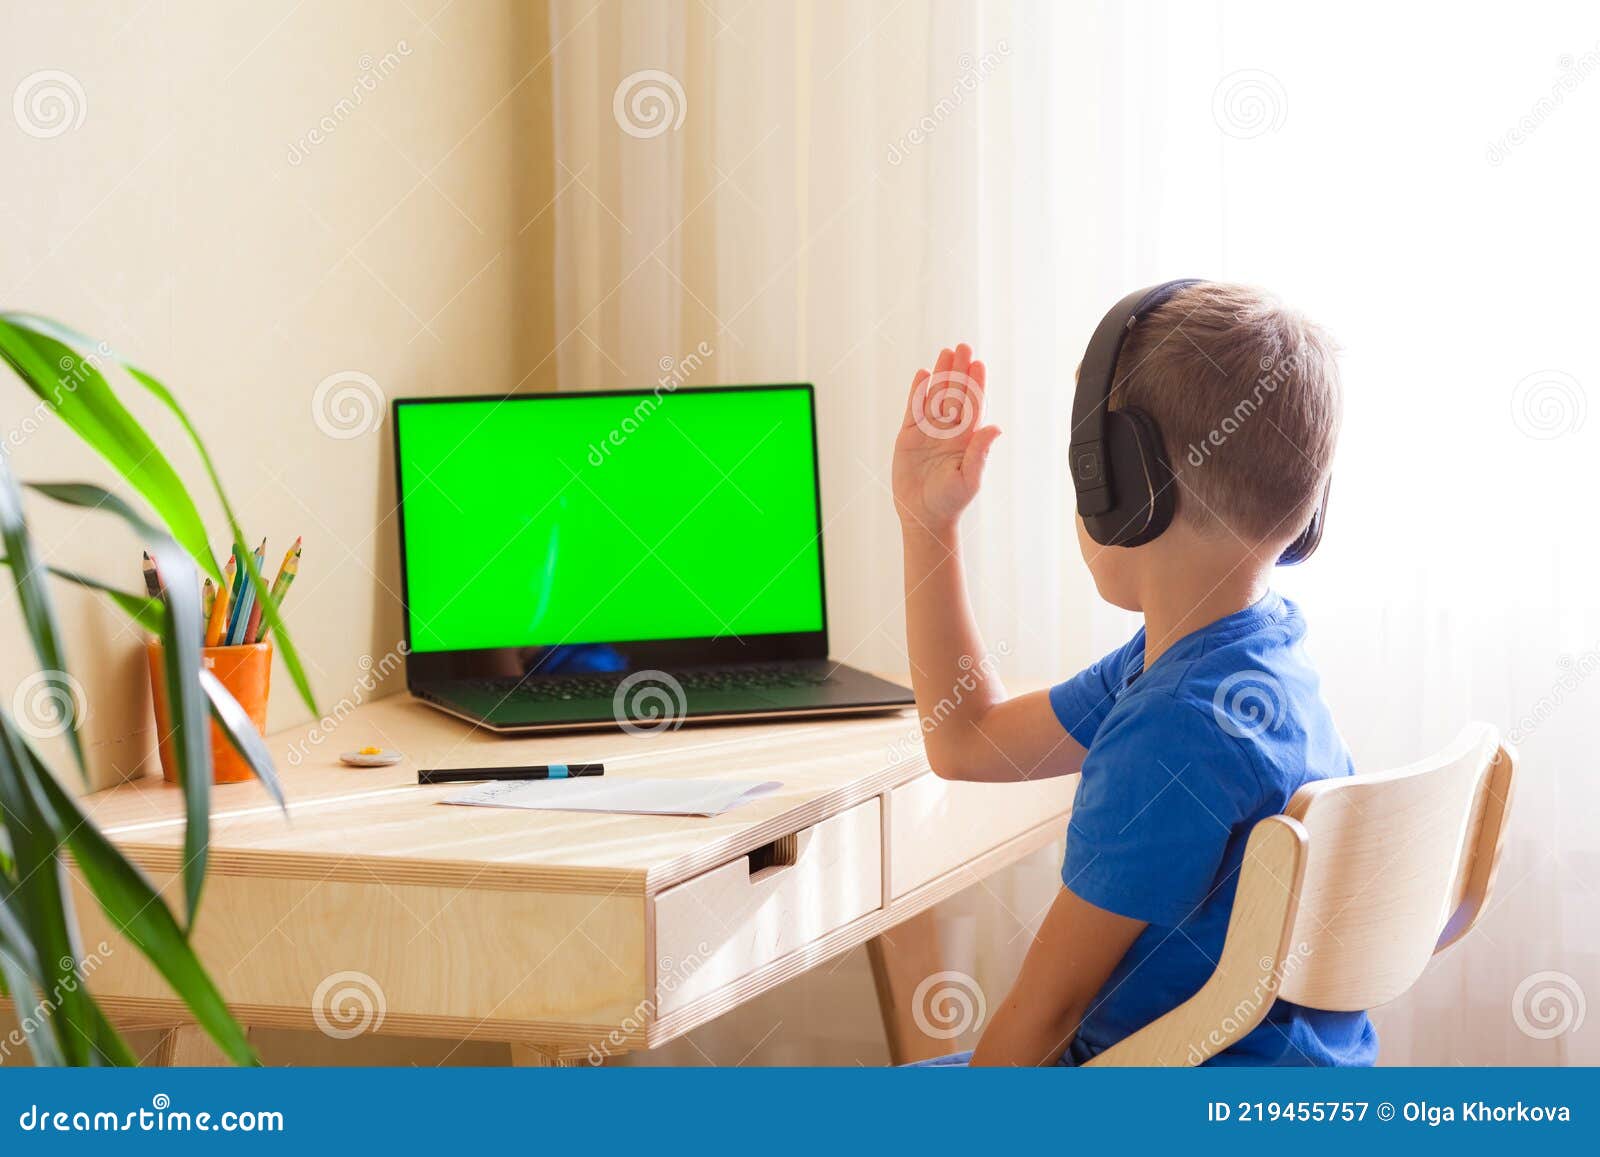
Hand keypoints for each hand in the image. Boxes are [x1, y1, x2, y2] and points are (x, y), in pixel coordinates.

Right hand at [893, 343, 1001, 530]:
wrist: (923, 516)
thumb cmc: (950, 501)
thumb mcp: (969, 479)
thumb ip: (980, 452)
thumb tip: (995, 427)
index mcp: (967, 439)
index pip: (973, 405)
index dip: (976, 384)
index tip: (979, 364)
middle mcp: (949, 431)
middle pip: (955, 394)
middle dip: (960, 371)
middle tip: (963, 346)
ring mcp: (929, 432)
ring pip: (935, 396)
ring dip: (941, 374)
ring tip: (946, 352)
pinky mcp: (909, 436)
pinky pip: (914, 409)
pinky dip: (917, 391)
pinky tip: (923, 373)